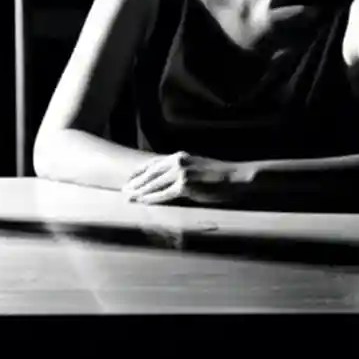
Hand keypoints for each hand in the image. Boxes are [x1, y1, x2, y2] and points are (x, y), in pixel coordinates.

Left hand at [123, 151, 257, 205]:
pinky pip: (164, 194)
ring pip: (154, 184)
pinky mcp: (186, 186)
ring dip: (139, 191)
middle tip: (123, 190)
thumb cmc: (219, 175)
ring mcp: (181, 173)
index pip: (152, 164)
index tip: (129, 178)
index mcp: (179, 156)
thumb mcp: (196, 166)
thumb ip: (182, 169)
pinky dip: (152, 198)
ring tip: (129, 198)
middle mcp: (177, 162)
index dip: (139, 172)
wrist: (235, 177)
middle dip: (135, 183)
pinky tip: (143, 202)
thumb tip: (168, 178)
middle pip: (150, 174)